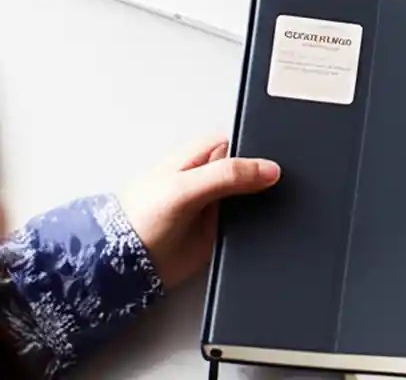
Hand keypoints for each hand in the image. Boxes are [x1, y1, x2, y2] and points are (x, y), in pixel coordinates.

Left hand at [119, 137, 280, 288]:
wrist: (128, 264)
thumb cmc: (139, 219)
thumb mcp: (185, 188)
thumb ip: (227, 174)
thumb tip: (270, 169)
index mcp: (200, 155)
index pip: (242, 143)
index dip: (259, 151)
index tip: (274, 164)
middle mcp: (211, 177)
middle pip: (251, 169)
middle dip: (263, 178)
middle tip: (268, 187)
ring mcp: (217, 203)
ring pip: (254, 196)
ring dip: (260, 202)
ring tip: (256, 209)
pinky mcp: (222, 228)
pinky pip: (249, 222)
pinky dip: (254, 224)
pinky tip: (252, 228)